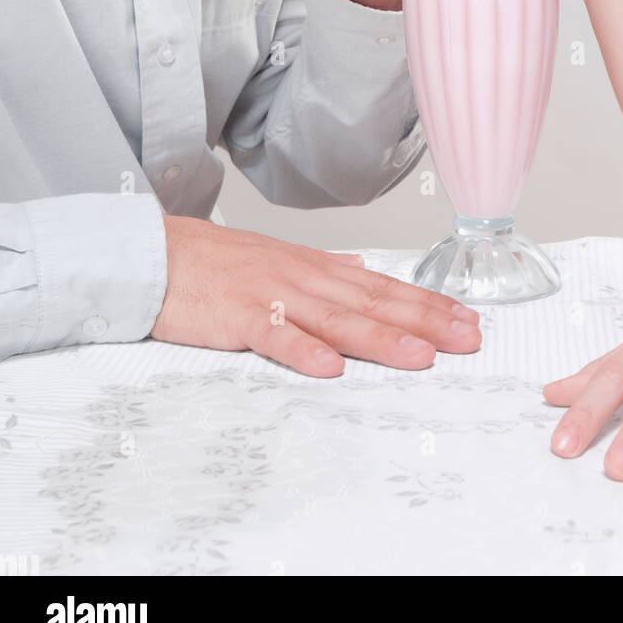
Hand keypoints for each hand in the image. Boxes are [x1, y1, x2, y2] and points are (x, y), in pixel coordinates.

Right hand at [150, 215, 480, 373]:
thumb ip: (322, 267)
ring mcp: (271, 295)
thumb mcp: (276, 257)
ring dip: (381, 338)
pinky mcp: (237, 316)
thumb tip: (361, 266)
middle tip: (467, 338)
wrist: (154, 254)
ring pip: (336, 319)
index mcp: (313, 268)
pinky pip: (274, 336)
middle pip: (371, 302)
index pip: (381, 286)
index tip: (465, 318)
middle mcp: (302, 278)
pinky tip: (330, 369)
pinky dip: (302, 351)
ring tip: (421, 356)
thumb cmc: (213, 262)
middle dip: (424, 321)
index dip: (425, 303)